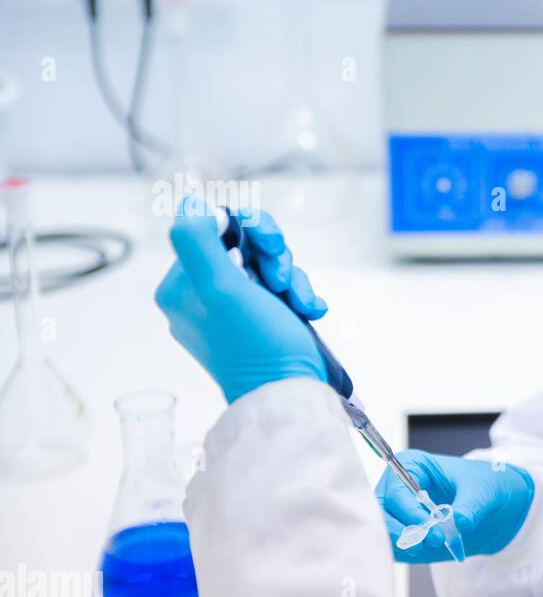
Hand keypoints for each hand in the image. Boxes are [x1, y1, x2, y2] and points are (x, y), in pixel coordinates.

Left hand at [155, 197, 325, 402]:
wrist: (290, 394)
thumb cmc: (257, 346)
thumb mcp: (220, 286)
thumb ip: (196, 238)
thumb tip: (192, 202)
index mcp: (180, 288)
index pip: (211, 229)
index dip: (246, 230)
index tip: (267, 247)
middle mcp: (202, 297)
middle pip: (242, 245)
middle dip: (273, 255)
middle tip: (280, 279)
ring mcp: (235, 310)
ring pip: (267, 265)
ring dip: (291, 277)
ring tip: (298, 302)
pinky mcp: (263, 321)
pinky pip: (281, 289)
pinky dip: (299, 294)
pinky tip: (308, 310)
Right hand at [376, 451, 534, 562]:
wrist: (498, 507)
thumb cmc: (487, 485)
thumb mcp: (485, 491)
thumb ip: (471, 506)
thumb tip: (461, 521)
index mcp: (412, 466)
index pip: (397, 490)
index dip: (409, 512)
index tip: (429, 530)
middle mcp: (399, 488)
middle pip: (380, 512)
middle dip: (397, 530)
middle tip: (423, 544)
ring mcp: (400, 512)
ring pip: (382, 531)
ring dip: (400, 543)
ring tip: (424, 549)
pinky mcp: (406, 533)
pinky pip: (393, 545)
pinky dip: (402, 552)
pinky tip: (419, 553)